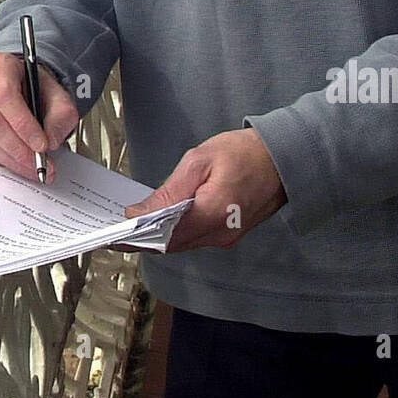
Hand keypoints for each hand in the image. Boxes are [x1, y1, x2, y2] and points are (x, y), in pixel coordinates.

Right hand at [0, 52, 79, 183]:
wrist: (20, 87)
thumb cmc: (35, 89)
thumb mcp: (58, 96)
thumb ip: (60, 117)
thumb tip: (49, 141)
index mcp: (0, 65)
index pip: (5, 95)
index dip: (23, 124)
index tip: (42, 145)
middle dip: (19, 149)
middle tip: (39, 163)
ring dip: (11, 159)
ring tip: (32, 167)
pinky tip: (15, 160)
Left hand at [123, 128, 285, 252]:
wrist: (284, 158)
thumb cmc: (244, 152)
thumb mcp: (201, 160)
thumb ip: (170, 190)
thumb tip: (141, 212)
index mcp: (213, 214)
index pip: (164, 235)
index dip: (137, 237)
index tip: (114, 234)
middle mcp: (220, 234)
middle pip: (171, 245)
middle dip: (143, 239)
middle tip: (117, 231)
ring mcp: (226, 237)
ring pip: (183, 244)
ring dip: (159, 237)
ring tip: (134, 225)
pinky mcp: (229, 234)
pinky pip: (195, 239)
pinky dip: (176, 233)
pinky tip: (161, 221)